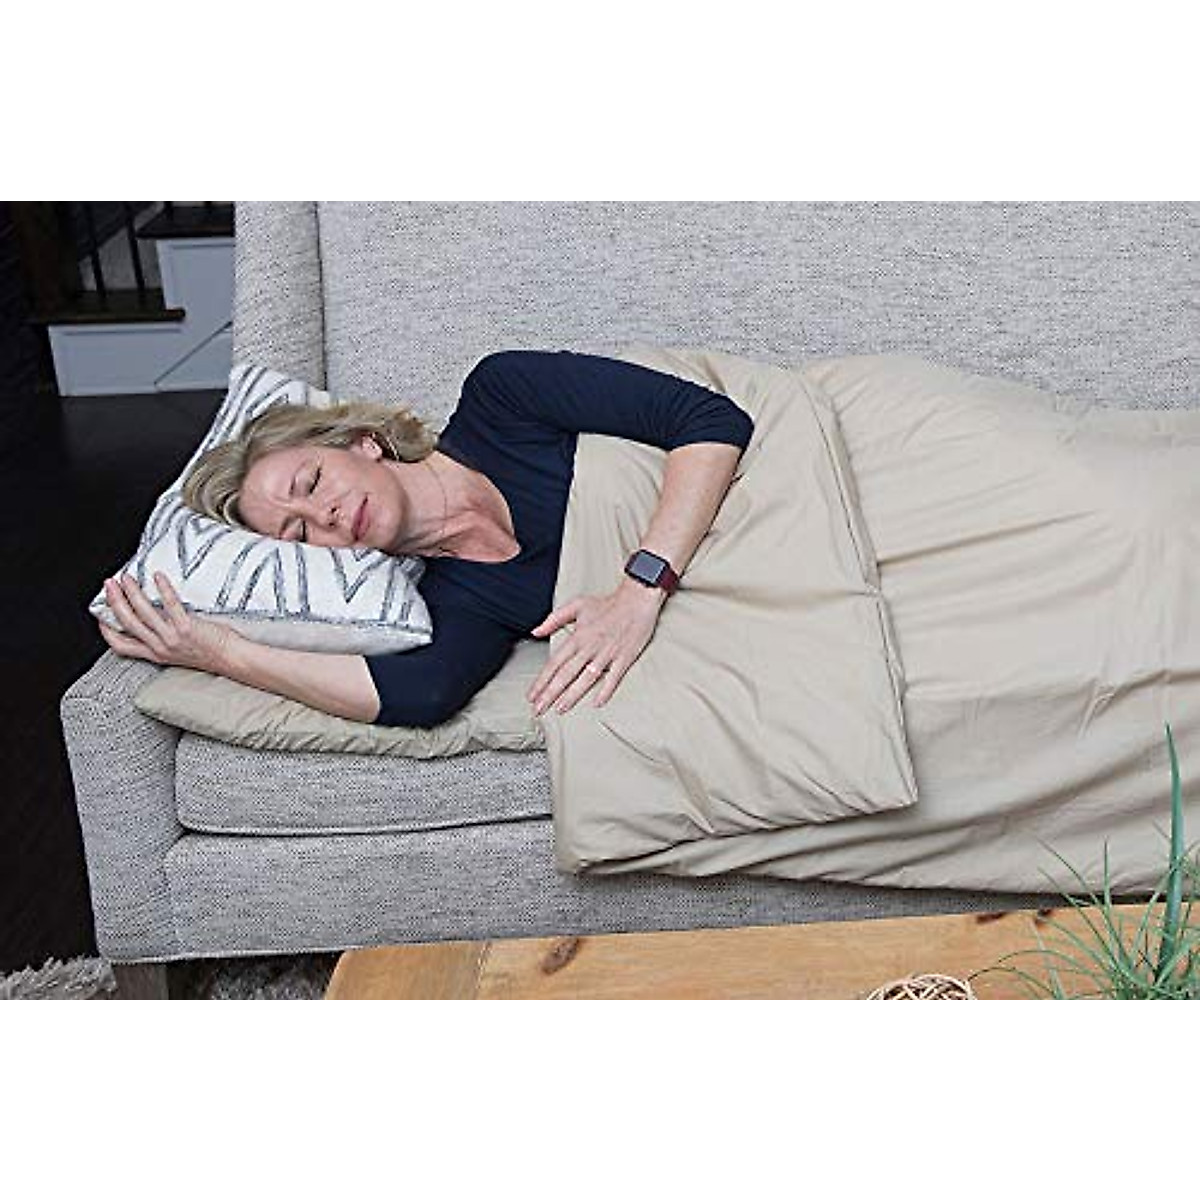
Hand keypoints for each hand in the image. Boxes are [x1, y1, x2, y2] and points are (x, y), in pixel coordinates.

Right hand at [97, 572, 237, 671]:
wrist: (232, 659)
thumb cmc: (211, 651)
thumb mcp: (179, 650)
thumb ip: (164, 637)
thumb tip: (155, 615)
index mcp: (156, 654)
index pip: (121, 646)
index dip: (107, 630)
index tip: (100, 613)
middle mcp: (160, 648)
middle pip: (127, 623)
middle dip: (114, 601)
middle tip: (109, 584)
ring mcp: (172, 639)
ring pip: (143, 613)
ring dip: (132, 593)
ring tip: (126, 578)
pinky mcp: (186, 629)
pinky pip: (171, 605)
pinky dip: (163, 589)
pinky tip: (158, 576)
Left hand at [527, 579, 665, 714]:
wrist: (637, 599)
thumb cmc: (607, 604)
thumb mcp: (576, 605)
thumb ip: (554, 619)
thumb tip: (535, 631)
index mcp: (577, 637)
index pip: (554, 663)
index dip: (541, 681)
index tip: (532, 695)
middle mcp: (589, 648)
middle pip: (566, 675)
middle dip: (550, 694)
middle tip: (538, 709)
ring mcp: (607, 654)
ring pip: (586, 679)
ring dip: (572, 696)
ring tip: (560, 709)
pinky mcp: (624, 658)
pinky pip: (613, 678)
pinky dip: (605, 691)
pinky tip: (597, 703)